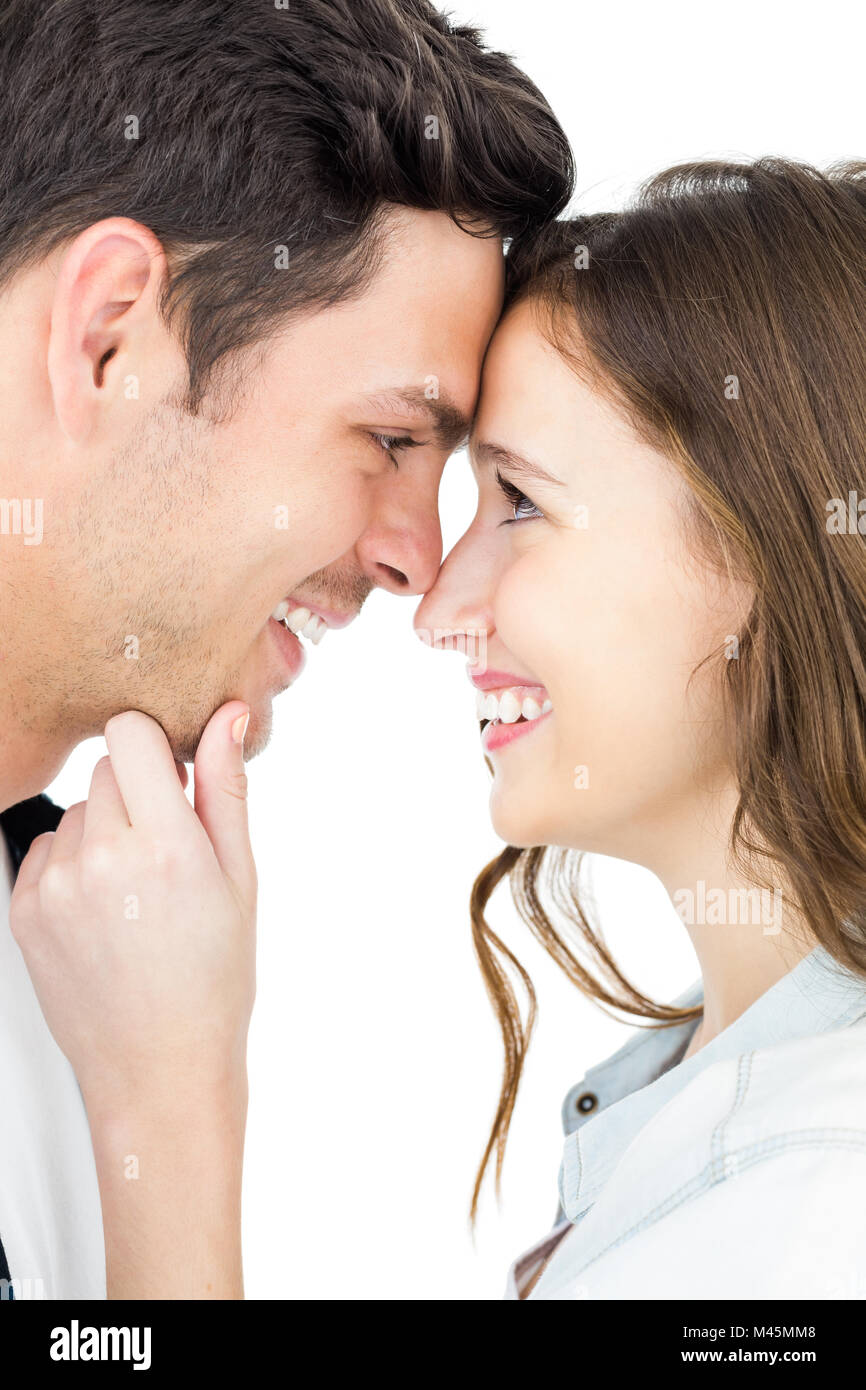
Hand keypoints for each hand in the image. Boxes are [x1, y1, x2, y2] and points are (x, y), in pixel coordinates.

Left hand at [9, 700, 256, 1109]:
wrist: (159, 1066)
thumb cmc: (212, 978)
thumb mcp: (239, 878)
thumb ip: (225, 788)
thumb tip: (227, 715)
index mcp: (166, 846)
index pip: (129, 733)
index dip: (154, 748)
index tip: (173, 782)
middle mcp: (103, 860)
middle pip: (105, 768)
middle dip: (135, 794)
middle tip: (164, 854)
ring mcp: (56, 887)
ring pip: (77, 811)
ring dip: (103, 832)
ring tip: (134, 894)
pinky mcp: (24, 910)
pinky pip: (46, 849)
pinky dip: (73, 866)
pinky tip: (104, 911)